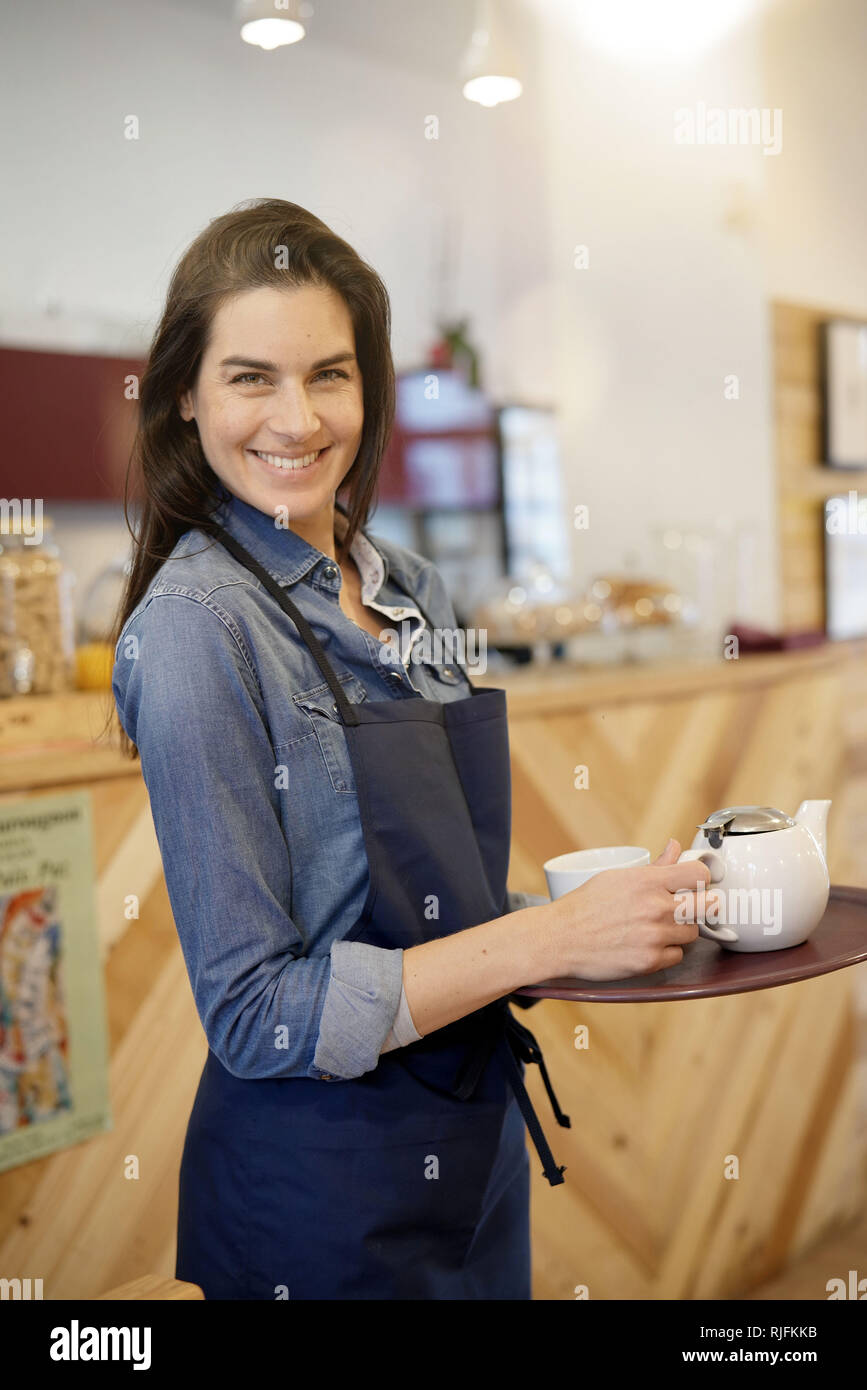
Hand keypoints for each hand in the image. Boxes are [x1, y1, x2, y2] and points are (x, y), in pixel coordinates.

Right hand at [545, 838, 715, 980]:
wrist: (560, 938)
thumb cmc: (585, 905)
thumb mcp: (618, 877)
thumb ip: (654, 866)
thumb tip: (675, 847)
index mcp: (648, 881)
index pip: (699, 874)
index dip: (702, 878)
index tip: (698, 884)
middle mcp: (656, 908)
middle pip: (709, 905)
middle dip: (702, 905)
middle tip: (689, 907)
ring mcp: (655, 936)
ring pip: (693, 933)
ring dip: (680, 930)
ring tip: (657, 927)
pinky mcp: (650, 961)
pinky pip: (677, 956)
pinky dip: (666, 952)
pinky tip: (648, 944)